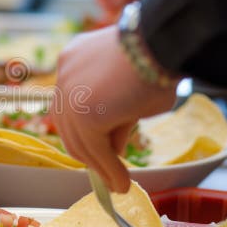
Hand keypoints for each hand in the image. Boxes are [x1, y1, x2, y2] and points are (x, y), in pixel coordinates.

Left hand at [52, 26, 176, 191]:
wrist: (162, 42)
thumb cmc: (157, 58)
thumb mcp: (130, 88)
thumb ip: (118, 116)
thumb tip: (114, 147)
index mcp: (72, 60)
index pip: (69, 104)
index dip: (83, 130)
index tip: (100, 149)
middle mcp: (64, 74)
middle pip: (68, 124)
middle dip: (89, 151)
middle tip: (107, 171)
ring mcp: (69, 94)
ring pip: (81, 141)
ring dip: (100, 167)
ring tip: (117, 184)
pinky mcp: (83, 114)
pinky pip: (95, 149)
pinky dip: (108, 169)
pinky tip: (122, 183)